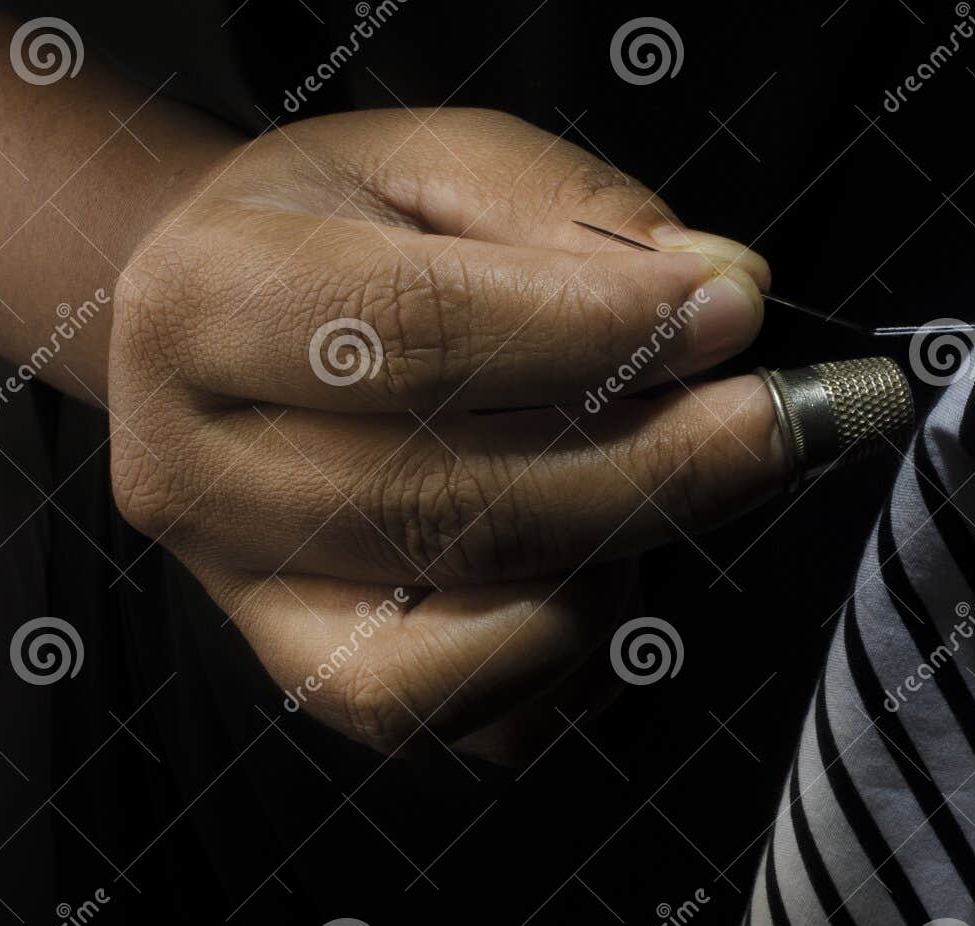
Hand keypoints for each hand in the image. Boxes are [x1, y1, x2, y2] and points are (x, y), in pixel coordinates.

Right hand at [109, 107, 780, 759]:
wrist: (225, 327)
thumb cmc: (345, 232)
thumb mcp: (438, 160)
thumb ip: (574, 210)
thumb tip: (721, 289)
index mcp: (207, 309)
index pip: (420, 337)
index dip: (596, 333)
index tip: (729, 314)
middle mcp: (202, 475)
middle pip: (454, 507)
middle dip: (651, 469)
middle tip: (772, 422)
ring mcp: (258, 600)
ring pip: (477, 635)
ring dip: (616, 554)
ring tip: (653, 470)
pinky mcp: (327, 679)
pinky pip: (492, 716)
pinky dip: (584, 649)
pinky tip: (606, 558)